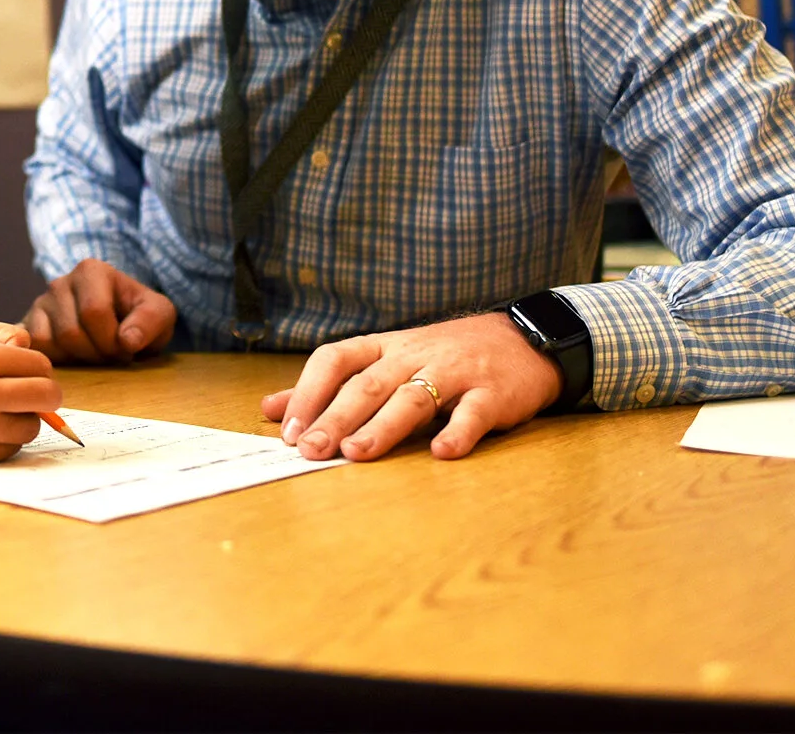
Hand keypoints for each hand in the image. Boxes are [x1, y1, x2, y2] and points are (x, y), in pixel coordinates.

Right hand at [0, 339, 60, 465]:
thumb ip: (4, 334)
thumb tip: (36, 357)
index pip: (40, 365)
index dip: (38, 367)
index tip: (28, 371)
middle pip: (47, 396)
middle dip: (47, 394)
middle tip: (35, 393)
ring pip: (32, 427)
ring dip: (24, 417)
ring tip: (2, 409)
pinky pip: (11, 448)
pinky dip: (5, 437)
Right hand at [22, 260, 176, 362]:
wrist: (119, 324)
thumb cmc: (138, 318)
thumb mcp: (159, 314)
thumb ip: (150, 321)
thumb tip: (127, 340)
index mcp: (91, 270)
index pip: (94, 312)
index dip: (112, 341)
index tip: (126, 348)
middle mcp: (60, 282)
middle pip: (71, 332)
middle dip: (97, 354)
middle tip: (111, 356)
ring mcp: (40, 303)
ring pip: (51, 343)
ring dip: (78, 360)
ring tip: (95, 355)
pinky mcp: (28, 324)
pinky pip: (35, 349)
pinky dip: (57, 360)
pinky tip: (75, 357)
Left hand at [260, 312, 559, 461]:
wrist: (524, 340)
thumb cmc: (445, 356)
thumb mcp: (387, 361)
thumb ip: (329, 387)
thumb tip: (270, 409)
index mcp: (385, 347)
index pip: (336, 360)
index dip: (309, 392)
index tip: (288, 429)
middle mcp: (415, 355)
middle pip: (368, 384)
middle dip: (335, 417)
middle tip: (309, 450)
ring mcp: (455, 372)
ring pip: (413, 397)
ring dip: (383, 427)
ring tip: (356, 454)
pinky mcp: (492, 393)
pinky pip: (473, 413)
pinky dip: (457, 432)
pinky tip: (441, 453)